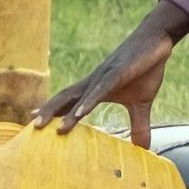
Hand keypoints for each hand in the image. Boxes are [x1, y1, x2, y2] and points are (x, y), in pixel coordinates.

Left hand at [41, 7, 180, 133]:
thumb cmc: (144, 68)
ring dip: (65, 112)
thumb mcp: (142, 103)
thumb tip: (142, 149)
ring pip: (79, 96)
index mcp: (95, 88)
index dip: (52, 111)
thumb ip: (138, 125)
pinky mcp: (117, 73)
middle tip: (32, 127)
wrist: (156, 40)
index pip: (69, 101)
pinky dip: (89, 102)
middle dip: (49, 112)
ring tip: (54, 129)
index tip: (34, 122)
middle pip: (65, 98)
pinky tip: (79, 113)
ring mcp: (104, 76)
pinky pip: (100, 90)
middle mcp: (94, 81)